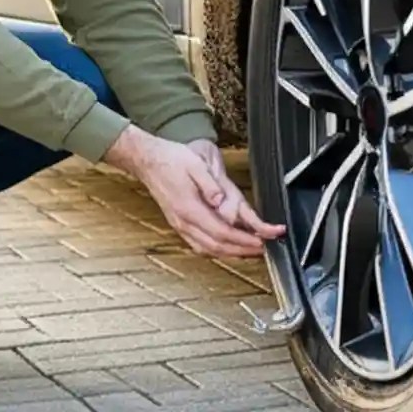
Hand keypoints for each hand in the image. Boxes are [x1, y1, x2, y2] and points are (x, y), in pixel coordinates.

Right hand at [103, 126, 279, 256]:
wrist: (149, 161)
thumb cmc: (172, 160)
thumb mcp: (194, 164)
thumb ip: (209, 184)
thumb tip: (220, 200)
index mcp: (189, 208)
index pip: (222, 232)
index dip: (244, 239)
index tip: (263, 239)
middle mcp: (184, 222)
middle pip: (217, 247)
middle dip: (243, 250)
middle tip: (264, 248)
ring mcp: (180, 226)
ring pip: (208, 249)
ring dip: (231, 253)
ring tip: (251, 250)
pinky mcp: (180, 225)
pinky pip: (200, 245)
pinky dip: (218, 250)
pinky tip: (228, 247)